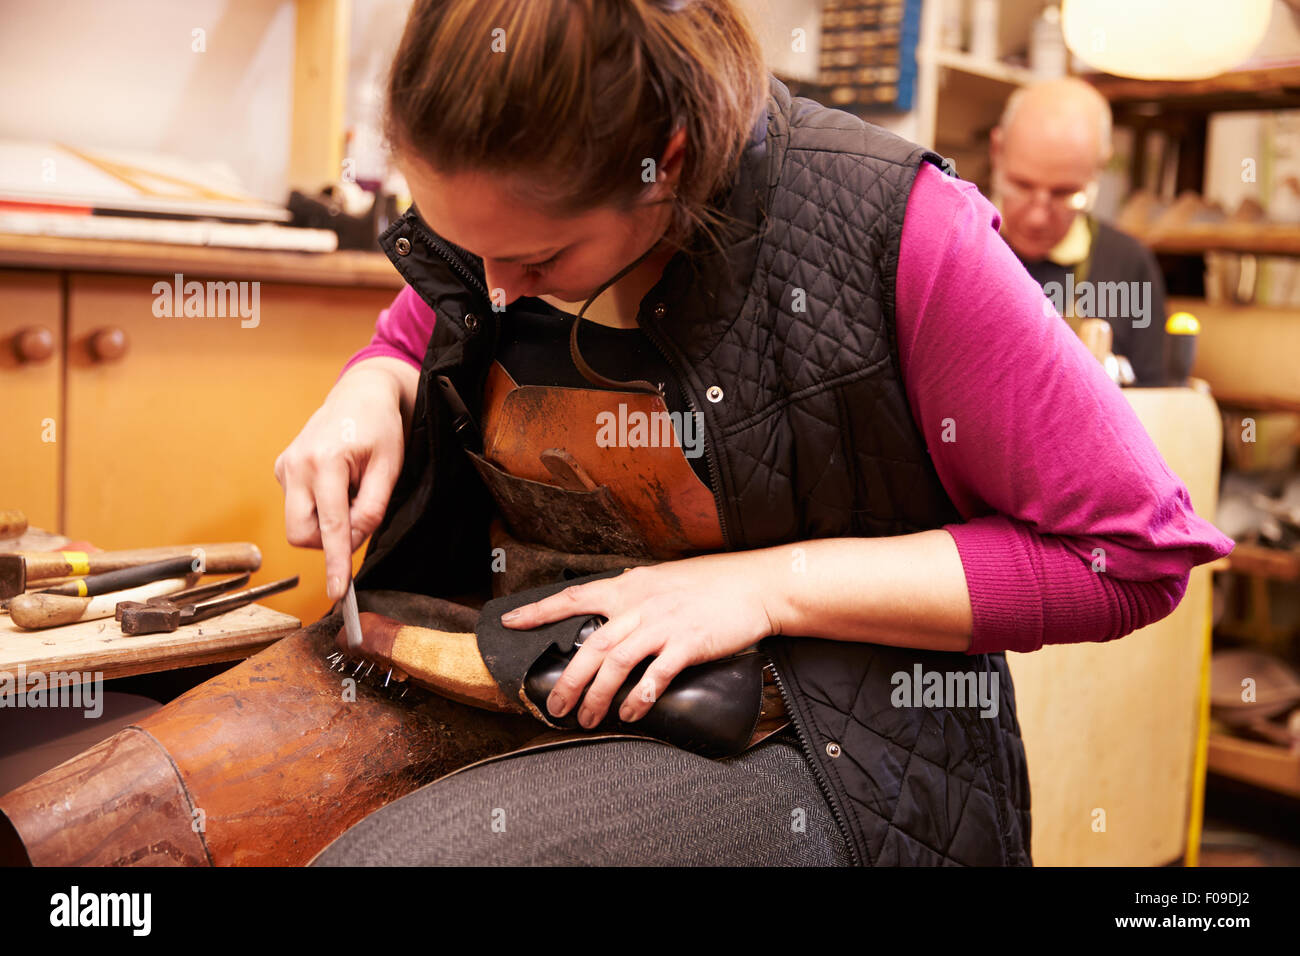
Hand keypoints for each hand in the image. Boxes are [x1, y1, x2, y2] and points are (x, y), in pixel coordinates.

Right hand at [274, 362, 406, 600]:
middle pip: (301, 533)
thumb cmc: (380, 429)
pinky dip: (319, 504)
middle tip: (360, 514)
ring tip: (350, 488)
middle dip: (327, 541)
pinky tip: (336, 479)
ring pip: (298, 523)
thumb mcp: (389, 468)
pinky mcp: (281, 468)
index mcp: (325, 462)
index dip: (336, 563)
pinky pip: (298, 505)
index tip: (338, 593)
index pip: (330, 526)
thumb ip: (372, 510)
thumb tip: (350, 544)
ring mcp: (284, 466)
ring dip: (326, 520)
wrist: (359, 394)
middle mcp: (296, 464)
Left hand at [500, 552, 780, 727]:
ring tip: (588, 719)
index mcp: (630, 587)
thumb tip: (612, 615)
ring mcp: (664, 624)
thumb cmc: (711, 584)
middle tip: (556, 706)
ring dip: (598, 695)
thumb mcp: (663, 580)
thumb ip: (634, 597)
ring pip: (616, 663)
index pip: (575, 596)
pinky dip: (638, 697)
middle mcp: (641, 604)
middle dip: (569, 679)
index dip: (540, 611)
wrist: (755, 585)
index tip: (511, 622)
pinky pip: (655, 675)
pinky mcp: (687, 643)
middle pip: (592, 645)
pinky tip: (630, 713)